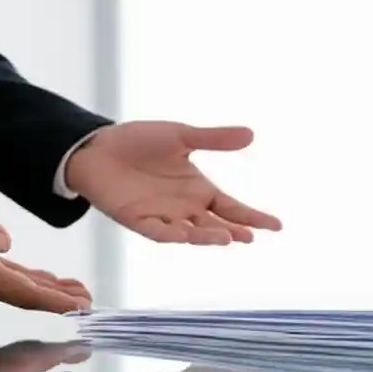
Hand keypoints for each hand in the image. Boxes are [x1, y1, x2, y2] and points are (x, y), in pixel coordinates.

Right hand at [0, 187, 91, 312]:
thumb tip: (5, 241)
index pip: (24, 293)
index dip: (55, 301)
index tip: (82, 309)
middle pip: (27, 295)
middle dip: (59, 300)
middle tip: (91, 304)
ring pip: (18, 286)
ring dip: (48, 291)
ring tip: (76, 295)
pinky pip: (6, 276)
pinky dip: (29, 279)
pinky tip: (41, 279)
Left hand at [65, 121, 281, 245]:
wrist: (96, 146)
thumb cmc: (139, 141)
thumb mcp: (181, 136)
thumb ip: (214, 139)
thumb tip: (251, 134)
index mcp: (198, 189)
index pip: (232, 208)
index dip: (253, 217)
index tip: (276, 225)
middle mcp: (184, 208)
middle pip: (216, 225)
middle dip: (234, 231)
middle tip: (251, 236)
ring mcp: (162, 216)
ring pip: (191, 232)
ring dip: (208, 236)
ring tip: (228, 238)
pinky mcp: (137, 219)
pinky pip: (158, 231)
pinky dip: (172, 233)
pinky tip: (186, 233)